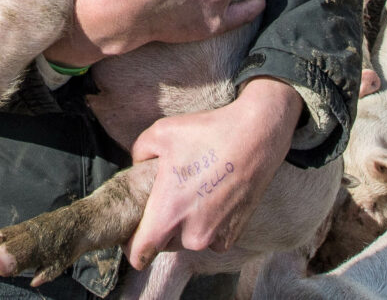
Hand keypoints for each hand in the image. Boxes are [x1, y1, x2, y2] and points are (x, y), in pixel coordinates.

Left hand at [125, 79, 303, 270]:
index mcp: (168, 214)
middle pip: (164, 244)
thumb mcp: (160, 133)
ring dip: (185, 226)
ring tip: (192, 194)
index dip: (130, 246)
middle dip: (161, 227)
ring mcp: (215, 237)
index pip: (140, 254)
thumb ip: (139, 154)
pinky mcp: (234, 235)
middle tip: (167, 198)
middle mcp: (191, 234)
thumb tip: (138, 166)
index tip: (131, 233)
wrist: (256, 137)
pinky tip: (211, 199)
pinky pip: (211, 238)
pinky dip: (208, 225)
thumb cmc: (207, 134)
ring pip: (188, 241)